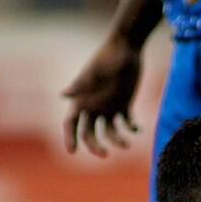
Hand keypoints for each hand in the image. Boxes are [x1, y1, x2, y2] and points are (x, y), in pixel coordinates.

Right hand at [62, 36, 142, 156]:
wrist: (127, 46)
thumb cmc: (108, 57)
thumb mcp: (95, 73)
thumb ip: (81, 85)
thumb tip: (62, 95)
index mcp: (82, 99)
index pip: (71, 123)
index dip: (69, 137)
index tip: (72, 151)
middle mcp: (93, 106)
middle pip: (89, 133)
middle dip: (94, 145)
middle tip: (104, 155)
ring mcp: (109, 106)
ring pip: (109, 131)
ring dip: (116, 140)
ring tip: (127, 144)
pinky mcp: (124, 104)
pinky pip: (126, 123)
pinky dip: (131, 128)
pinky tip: (137, 129)